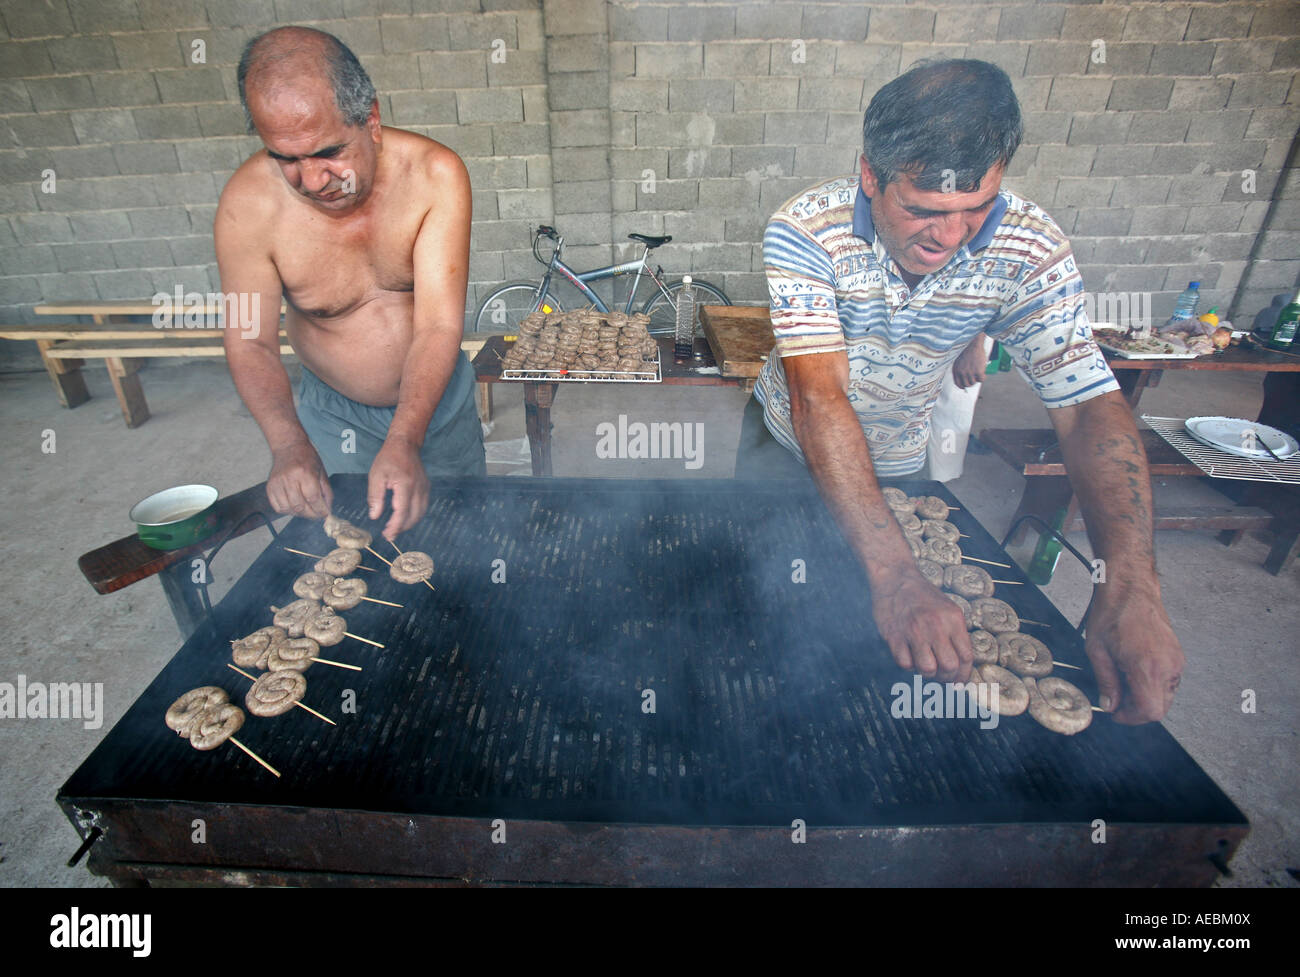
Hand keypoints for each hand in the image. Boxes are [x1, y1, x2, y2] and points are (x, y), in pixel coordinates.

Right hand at [267, 440, 332, 518]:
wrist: (288, 447)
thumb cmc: (307, 458)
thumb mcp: (322, 472)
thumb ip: (326, 492)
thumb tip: (327, 510)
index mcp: (305, 473)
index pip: (313, 498)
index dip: (320, 510)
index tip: (325, 514)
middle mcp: (290, 479)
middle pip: (300, 506)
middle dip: (311, 514)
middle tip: (317, 514)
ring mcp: (278, 484)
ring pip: (289, 509)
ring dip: (300, 514)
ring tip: (306, 510)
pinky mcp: (270, 487)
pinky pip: (278, 507)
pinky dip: (287, 511)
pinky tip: (295, 506)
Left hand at [367, 438, 429, 539]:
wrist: (405, 444)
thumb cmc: (388, 458)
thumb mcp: (376, 475)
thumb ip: (375, 497)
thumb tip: (375, 516)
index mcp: (405, 485)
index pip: (402, 512)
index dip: (395, 526)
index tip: (387, 535)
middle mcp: (418, 488)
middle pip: (414, 516)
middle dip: (402, 528)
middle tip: (389, 535)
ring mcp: (424, 488)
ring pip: (420, 513)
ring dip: (409, 524)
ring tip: (396, 529)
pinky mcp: (426, 488)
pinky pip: (423, 507)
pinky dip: (415, 516)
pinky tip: (405, 518)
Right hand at [871, 567, 973, 681]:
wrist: (894, 578)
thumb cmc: (923, 596)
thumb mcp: (949, 609)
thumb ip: (956, 634)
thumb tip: (961, 665)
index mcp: (953, 619)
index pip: (966, 657)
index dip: (963, 675)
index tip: (958, 681)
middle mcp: (936, 625)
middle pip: (949, 666)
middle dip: (946, 677)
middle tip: (940, 675)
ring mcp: (914, 631)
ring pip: (928, 669)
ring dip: (927, 673)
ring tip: (924, 665)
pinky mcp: (894, 636)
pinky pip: (905, 664)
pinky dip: (908, 664)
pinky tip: (908, 654)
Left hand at [952, 337, 989, 388]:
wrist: (974, 343)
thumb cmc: (967, 350)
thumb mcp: (959, 360)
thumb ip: (961, 369)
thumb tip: (966, 379)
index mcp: (956, 369)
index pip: (958, 383)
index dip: (962, 386)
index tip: (966, 385)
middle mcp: (962, 372)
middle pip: (966, 384)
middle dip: (971, 382)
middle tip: (975, 378)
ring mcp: (970, 372)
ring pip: (974, 382)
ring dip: (977, 379)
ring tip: (979, 373)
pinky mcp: (978, 371)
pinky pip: (981, 379)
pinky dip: (983, 377)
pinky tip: (984, 373)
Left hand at [1084, 582, 1184, 723]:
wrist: (1130, 588)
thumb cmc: (1113, 612)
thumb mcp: (1097, 650)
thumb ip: (1106, 682)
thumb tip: (1109, 705)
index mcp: (1147, 666)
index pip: (1149, 711)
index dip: (1130, 718)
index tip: (1115, 713)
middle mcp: (1168, 666)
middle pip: (1159, 708)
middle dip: (1136, 709)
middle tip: (1116, 697)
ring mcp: (1176, 661)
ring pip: (1165, 697)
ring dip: (1144, 697)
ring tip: (1122, 679)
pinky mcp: (1178, 656)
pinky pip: (1168, 682)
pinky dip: (1152, 685)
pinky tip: (1134, 671)